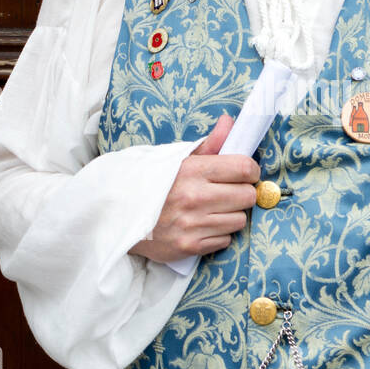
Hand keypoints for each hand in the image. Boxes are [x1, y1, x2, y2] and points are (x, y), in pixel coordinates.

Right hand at [129, 113, 259, 263]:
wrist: (119, 214)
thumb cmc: (153, 183)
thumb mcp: (177, 158)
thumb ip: (209, 143)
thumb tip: (229, 122)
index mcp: (192, 170)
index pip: (244, 168)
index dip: (250, 170)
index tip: (244, 173)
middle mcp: (194, 197)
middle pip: (247, 196)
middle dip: (243, 193)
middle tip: (229, 192)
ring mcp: (192, 224)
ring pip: (239, 220)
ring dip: (231, 215)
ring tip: (213, 210)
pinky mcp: (189, 246)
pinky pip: (225, 240)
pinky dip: (219, 234)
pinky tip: (203, 225)